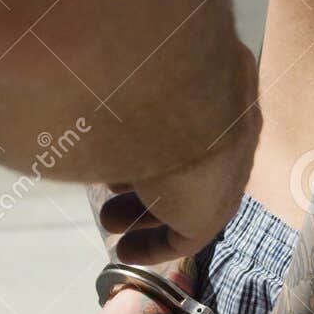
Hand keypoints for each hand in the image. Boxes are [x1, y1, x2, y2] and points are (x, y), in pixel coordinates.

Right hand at [103, 50, 260, 265]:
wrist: (180, 91)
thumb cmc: (147, 63)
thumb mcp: (136, 61)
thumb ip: (123, 72)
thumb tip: (85, 66)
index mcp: (219, 82)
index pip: (189, 115)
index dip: (152, 132)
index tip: (124, 141)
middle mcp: (228, 127)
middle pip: (185, 159)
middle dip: (145, 175)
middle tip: (108, 185)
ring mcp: (226, 171)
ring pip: (185, 195)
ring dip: (143, 208)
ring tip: (108, 219)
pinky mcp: (214, 209)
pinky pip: (186, 234)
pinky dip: (154, 244)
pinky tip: (123, 252)